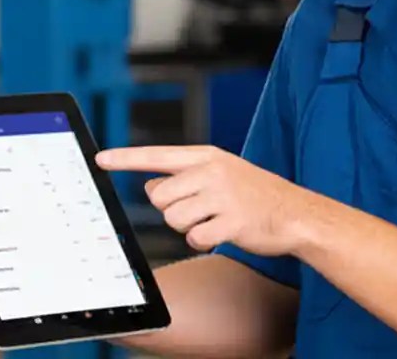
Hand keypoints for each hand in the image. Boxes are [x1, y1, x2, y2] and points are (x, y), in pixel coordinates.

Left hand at [96, 145, 311, 256]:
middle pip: (160, 197)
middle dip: (173, 210)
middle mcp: (213, 172)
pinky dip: (204, 241)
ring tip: (214, 220)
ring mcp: (223, 196)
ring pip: (173, 219)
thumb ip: (184, 177)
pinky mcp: (232, 221)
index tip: (100, 159)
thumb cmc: (255, 195)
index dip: (126, 159)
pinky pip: (195, 238)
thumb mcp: (221, 175)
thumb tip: (150, 187)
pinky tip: (223, 233)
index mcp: (208, 157)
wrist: (296, 213)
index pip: (158, 156)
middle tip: (200, 210)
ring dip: (189, 227)